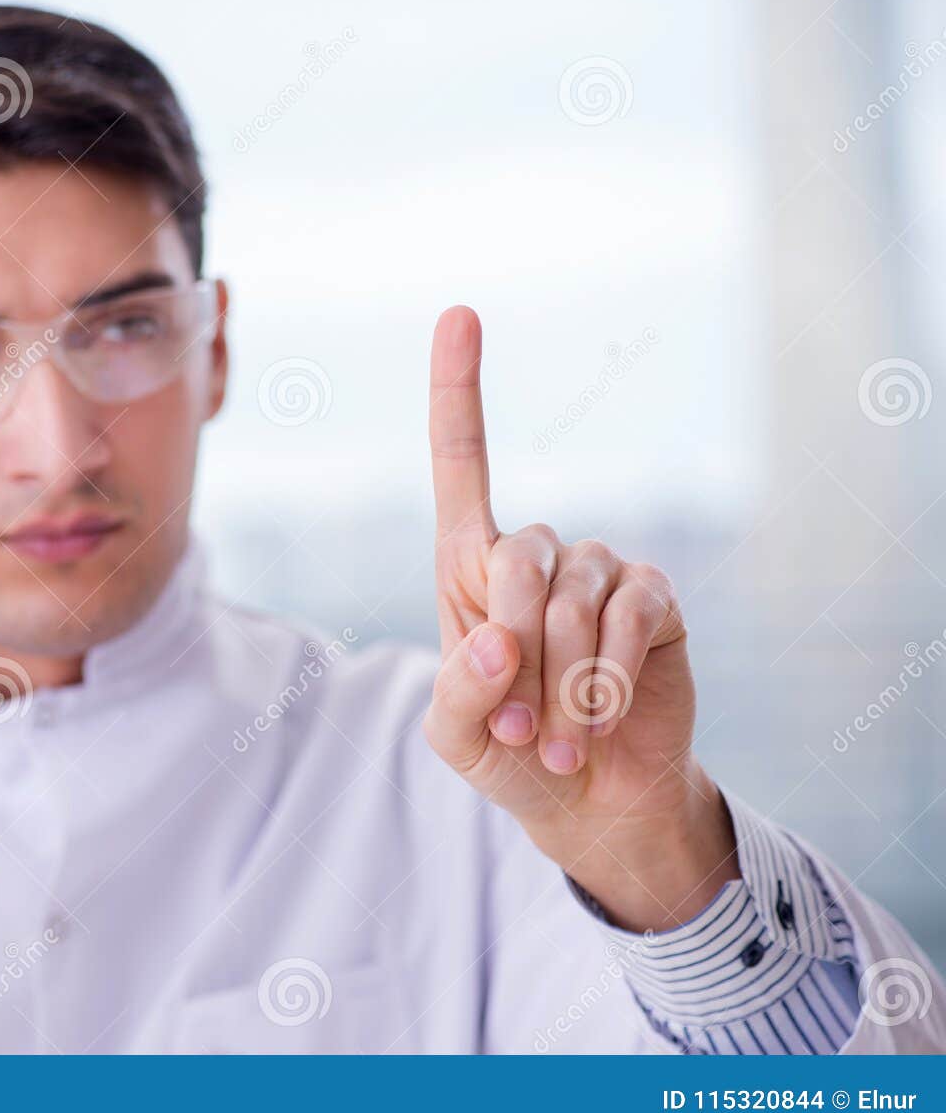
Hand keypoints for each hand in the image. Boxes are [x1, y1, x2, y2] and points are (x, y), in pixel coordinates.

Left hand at [420, 306, 736, 931]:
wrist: (590, 801)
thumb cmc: (511, 756)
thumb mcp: (457, 737)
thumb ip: (461, 691)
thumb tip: (496, 633)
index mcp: (470, 568)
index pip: (462, 464)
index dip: (458, 390)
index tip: (460, 311)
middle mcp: (536, 553)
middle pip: (518, 555)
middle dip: (517, 652)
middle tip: (521, 727)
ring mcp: (600, 571)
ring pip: (575, 598)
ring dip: (563, 683)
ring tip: (559, 739)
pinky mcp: (654, 601)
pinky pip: (632, 617)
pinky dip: (609, 680)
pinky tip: (603, 720)